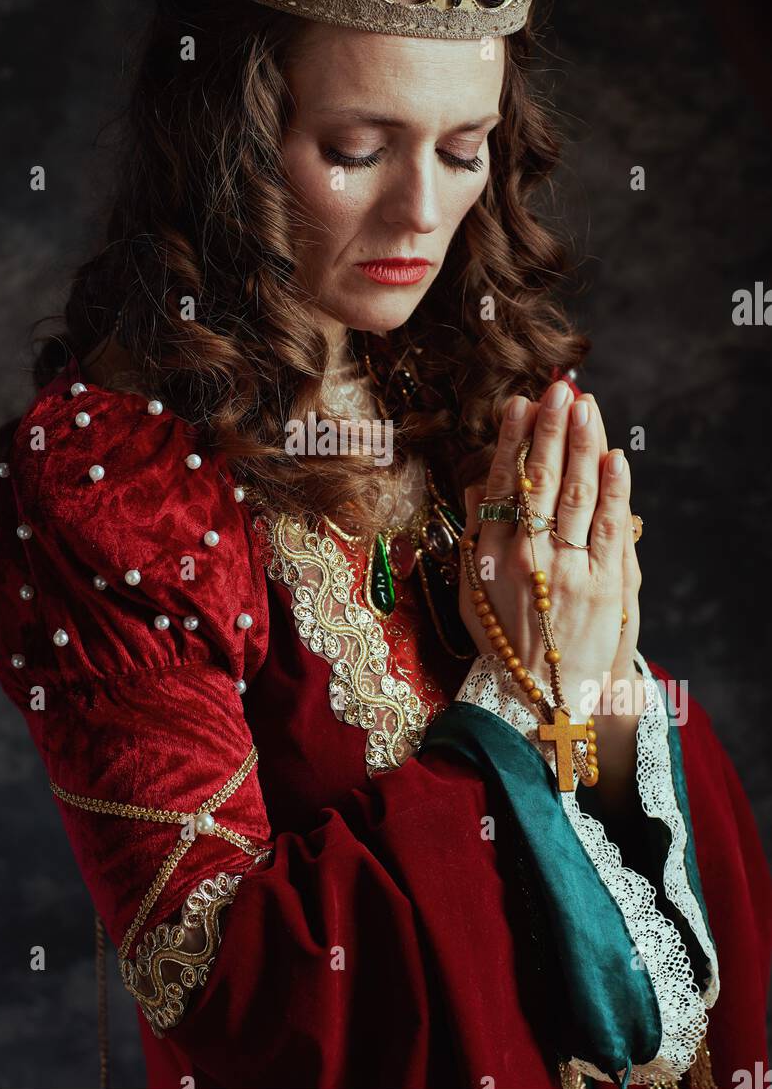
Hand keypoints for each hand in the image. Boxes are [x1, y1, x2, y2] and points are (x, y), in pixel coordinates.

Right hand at [460, 381, 641, 719]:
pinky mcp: (608, 585)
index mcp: (494, 555)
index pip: (503, 486)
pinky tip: (615, 457)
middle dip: (552, 430)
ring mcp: (571, 570)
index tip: (519, 404)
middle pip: (543, 481)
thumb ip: (475, 533)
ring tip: (585, 406)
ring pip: (578, 496)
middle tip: (558, 389)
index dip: (512, 441)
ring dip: (583, 446)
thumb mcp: (473, 589)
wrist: (545, 698)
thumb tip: (476, 482)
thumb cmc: (505, 640)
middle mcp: (531, 557)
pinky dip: (616, 490)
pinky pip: (612, 529)